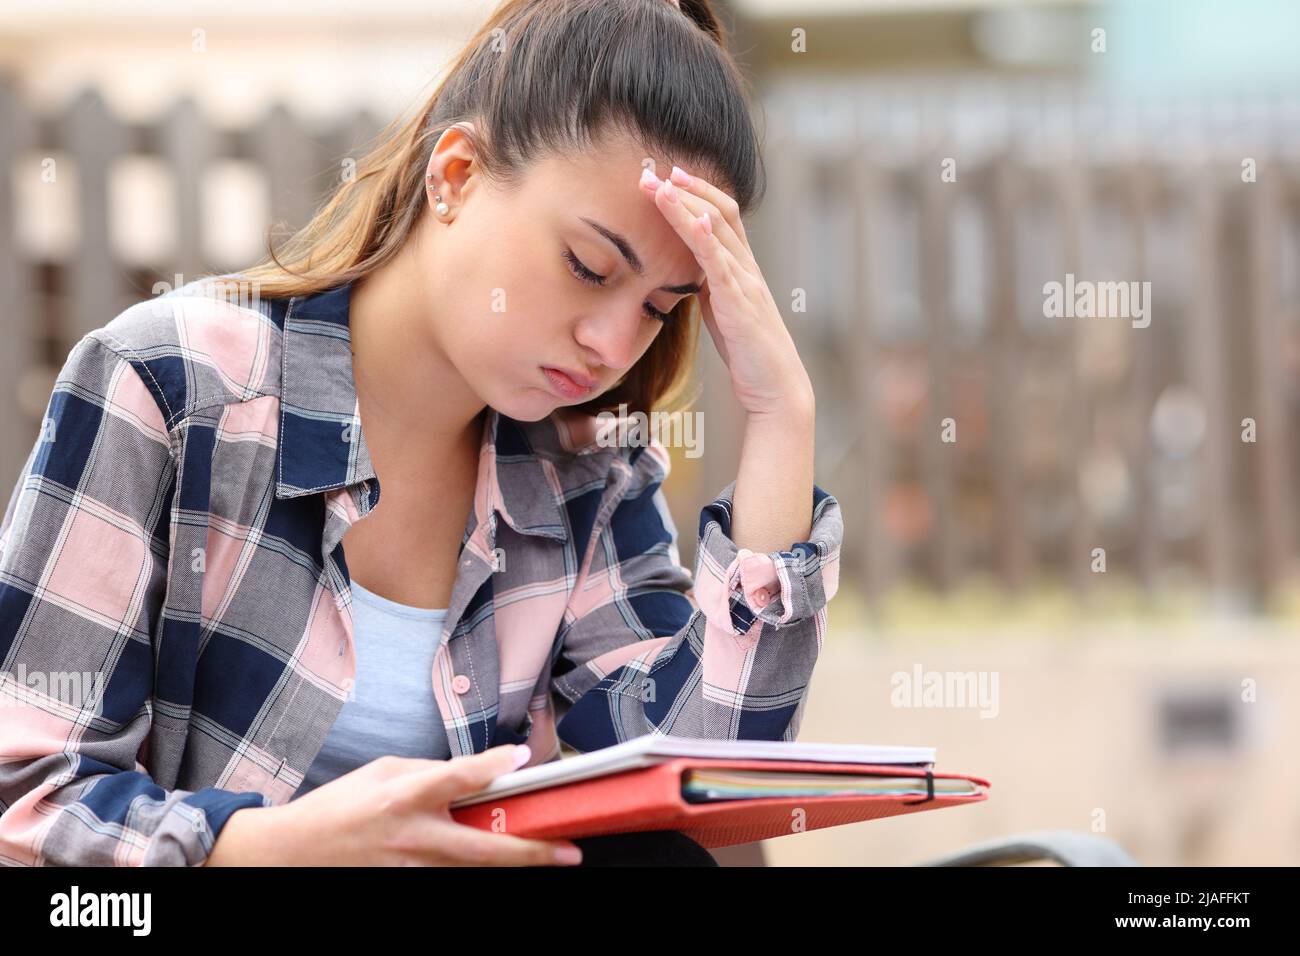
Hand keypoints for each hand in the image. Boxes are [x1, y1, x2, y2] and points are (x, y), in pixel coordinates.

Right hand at [204, 744, 583, 865]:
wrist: (292, 854)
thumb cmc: (338, 808)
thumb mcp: (382, 772)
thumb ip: (430, 771)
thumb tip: (474, 772)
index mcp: (402, 797)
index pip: (456, 778)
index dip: (492, 768)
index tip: (521, 759)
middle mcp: (411, 838)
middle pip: (483, 848)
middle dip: (531, 852)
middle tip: (568, 851)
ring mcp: (409, 870)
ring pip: (472, 873)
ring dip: (512, 865)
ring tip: (549, 858)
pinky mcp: (404, 886)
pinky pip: (449, 879)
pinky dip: (473, 871)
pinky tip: (499, 864)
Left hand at [639, 164, 813, 420]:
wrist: (776, 386)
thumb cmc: (748, 353)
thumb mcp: (723, 310)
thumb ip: (709, 285)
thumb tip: (685, 270)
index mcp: (742, 268)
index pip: (721, 216)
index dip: (697, 192)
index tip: (668, 176)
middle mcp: (747, 267)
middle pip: (721, 212)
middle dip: (687, 188)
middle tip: (655, 170)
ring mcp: (746, 282)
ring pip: (718, 231)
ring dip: (686, 206)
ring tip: (659, 185)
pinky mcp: (740, 303)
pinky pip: (721, 264)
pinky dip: (706, 239)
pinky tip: (693, 220)